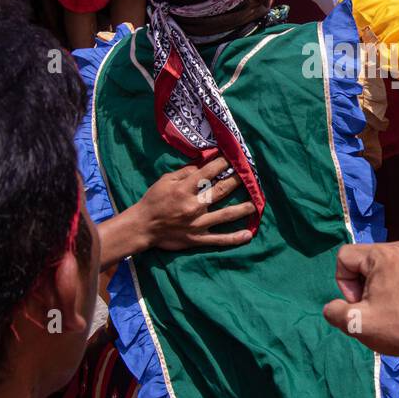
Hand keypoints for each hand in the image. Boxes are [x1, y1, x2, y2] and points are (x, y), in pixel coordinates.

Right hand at [120, 156, 255, 253]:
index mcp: (184, 189)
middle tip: (250, 174)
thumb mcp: (165, 181)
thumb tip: (204, 164)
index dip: (222, 163)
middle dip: (237, 181)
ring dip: (243, 208)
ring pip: (225, 215)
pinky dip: (234, 238)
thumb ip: (185, 172)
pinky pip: (219, 240)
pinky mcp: (198, 238)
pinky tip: (249, 235)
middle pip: (220, 191)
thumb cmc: (153, 200)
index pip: (208, 173)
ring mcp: (197, 224)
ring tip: (256, 203)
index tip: (233, 157)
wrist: (142, 227)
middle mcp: (193, 206)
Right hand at [322, 241, 398, 360]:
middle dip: (363, 282)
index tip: (360, 303)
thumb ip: (333, 312)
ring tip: (393, 307)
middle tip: (376, 307)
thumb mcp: (356, 324)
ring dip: (382, 283)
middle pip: (366, 258)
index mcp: (383, 254)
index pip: (344, 256)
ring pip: (387, 263)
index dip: (344, 283)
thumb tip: (333, 307)